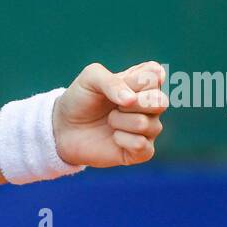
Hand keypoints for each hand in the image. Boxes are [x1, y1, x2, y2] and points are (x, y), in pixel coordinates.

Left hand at [53, 61, 167, 167]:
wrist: (65, 127)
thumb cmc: (80, 98)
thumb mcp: (90, 78)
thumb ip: (111, 81)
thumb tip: (131, 100)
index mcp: (142, 83)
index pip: (156, 75)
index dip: (136, 80)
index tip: (120, 83)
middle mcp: (150, 105)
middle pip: (161, 101)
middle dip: (134, 102)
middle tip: (115, 105)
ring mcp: (148, 129)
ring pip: (148, 124)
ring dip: (121, 121)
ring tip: (109, 120)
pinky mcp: (141, 151)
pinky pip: (142, 146)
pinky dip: (123, 139)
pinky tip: (114, 137)